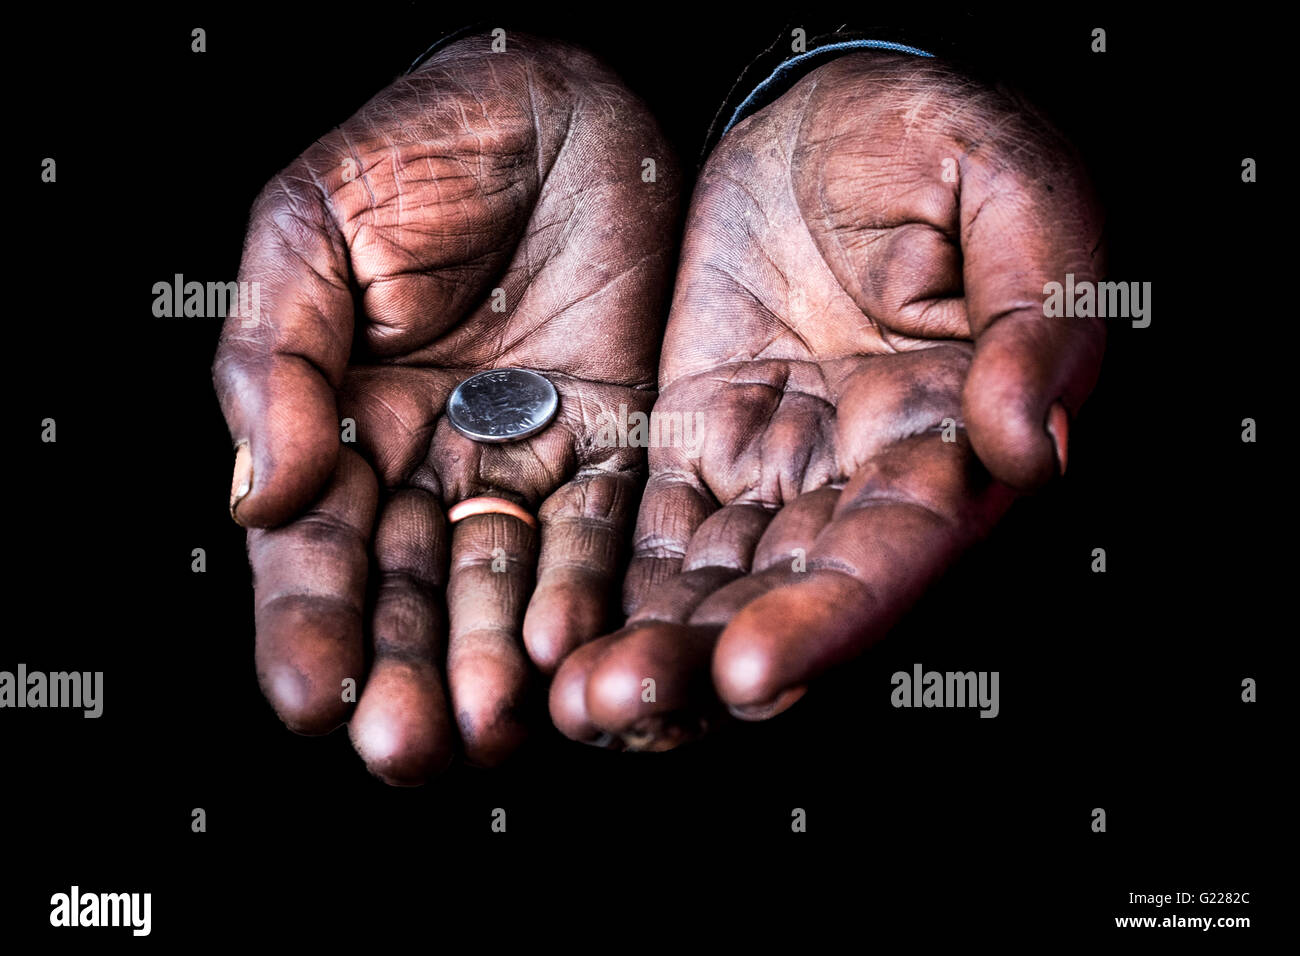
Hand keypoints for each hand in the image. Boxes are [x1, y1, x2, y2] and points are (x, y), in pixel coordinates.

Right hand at [213, 34, 678, 781]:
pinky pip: (593, 535)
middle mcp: (429, 459)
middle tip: (403, 745)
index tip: (310, 697)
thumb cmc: (424, 143)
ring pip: (498, 584)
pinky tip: (560, 651)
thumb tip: (256, 496)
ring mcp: (522, 457)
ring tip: (483, 726)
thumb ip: (277, 357)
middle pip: (408, 593)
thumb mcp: (316, 226)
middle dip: (402, 673)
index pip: (315, 550)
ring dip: (487, 663)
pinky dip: (576, 594)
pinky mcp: (612, 443)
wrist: (562, 100)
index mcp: (338, 418)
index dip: (310, 626)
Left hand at [549, 52, 1104, 748]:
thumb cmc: (936, 142)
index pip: (893, 556)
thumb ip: (1034, 321)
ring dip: (646, 651)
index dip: (829, 623)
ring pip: (709, 587)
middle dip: (705, 667)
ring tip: (576, 702)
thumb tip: (1028, 444)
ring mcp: (770, 468)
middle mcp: (856, 482)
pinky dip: (607, 589)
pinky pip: (648, 531)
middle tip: (619, 708)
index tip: (754, 672)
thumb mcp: (1010, 196)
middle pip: (786, 602)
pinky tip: (556, 638)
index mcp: (947, 440)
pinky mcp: (693, 441)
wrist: (829, 111)